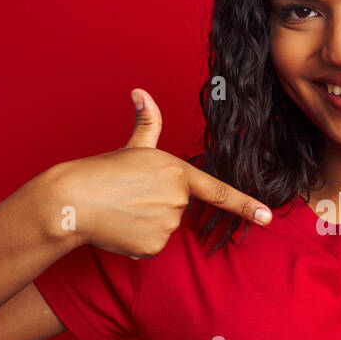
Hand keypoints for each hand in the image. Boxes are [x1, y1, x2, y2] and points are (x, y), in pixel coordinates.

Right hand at [55, 89, 270, 259]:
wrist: (72, 201)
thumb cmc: (100, 172)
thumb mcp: (131, 147)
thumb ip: (147, 123)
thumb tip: (141, 93)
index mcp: (177, 173)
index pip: (219, 191)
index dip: (246, 205)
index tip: (268, 217)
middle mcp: (177, 199)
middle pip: (178, 207)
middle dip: (157, 204)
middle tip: (130, 195)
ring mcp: (167, 225)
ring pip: (164, 228)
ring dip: (146, 222)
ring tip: (122, 210)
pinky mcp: (153, 246)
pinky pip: (151, 246)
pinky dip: (137, 240)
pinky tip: (120, 228)